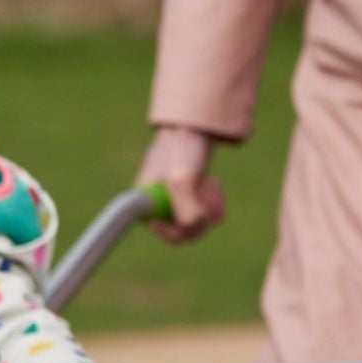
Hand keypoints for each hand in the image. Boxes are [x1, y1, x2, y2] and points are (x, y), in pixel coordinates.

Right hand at [134, 126, 223, 243]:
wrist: (192, 128)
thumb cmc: (181, 149)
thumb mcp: (181, 178)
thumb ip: (186, 205)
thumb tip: (192, 226)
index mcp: (147, 207)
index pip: (170, 235)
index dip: (186, 230)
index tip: (195, 214)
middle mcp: (158, 210)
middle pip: (189, 231)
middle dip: (203, 211)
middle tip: (204, 187)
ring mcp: (174, 206)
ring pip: (201, 224)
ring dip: (210, 205)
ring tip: (209, 182)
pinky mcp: (189, 200)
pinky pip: (207, 215)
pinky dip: (214, 203)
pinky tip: (211, 183)